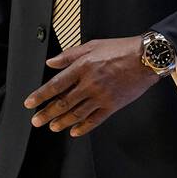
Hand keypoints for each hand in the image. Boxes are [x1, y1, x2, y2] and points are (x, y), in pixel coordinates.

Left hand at [24, 35, 161, 136]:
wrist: (146, 58)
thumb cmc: (120, 48)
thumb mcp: (92, 45)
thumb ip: (69, 55)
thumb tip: (51, 62)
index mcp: (82, 67)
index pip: (56, 85)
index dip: (41, 95)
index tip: (30, 103)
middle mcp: (90, 83)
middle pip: (63, 103)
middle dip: (47, 113)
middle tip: (36, 121)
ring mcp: (101, 96)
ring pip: (77, 113)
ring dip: (62, 122)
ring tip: (52, 127)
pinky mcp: (113, 105)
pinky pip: (95, 120)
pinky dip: (83, 127)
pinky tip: (74, 131)